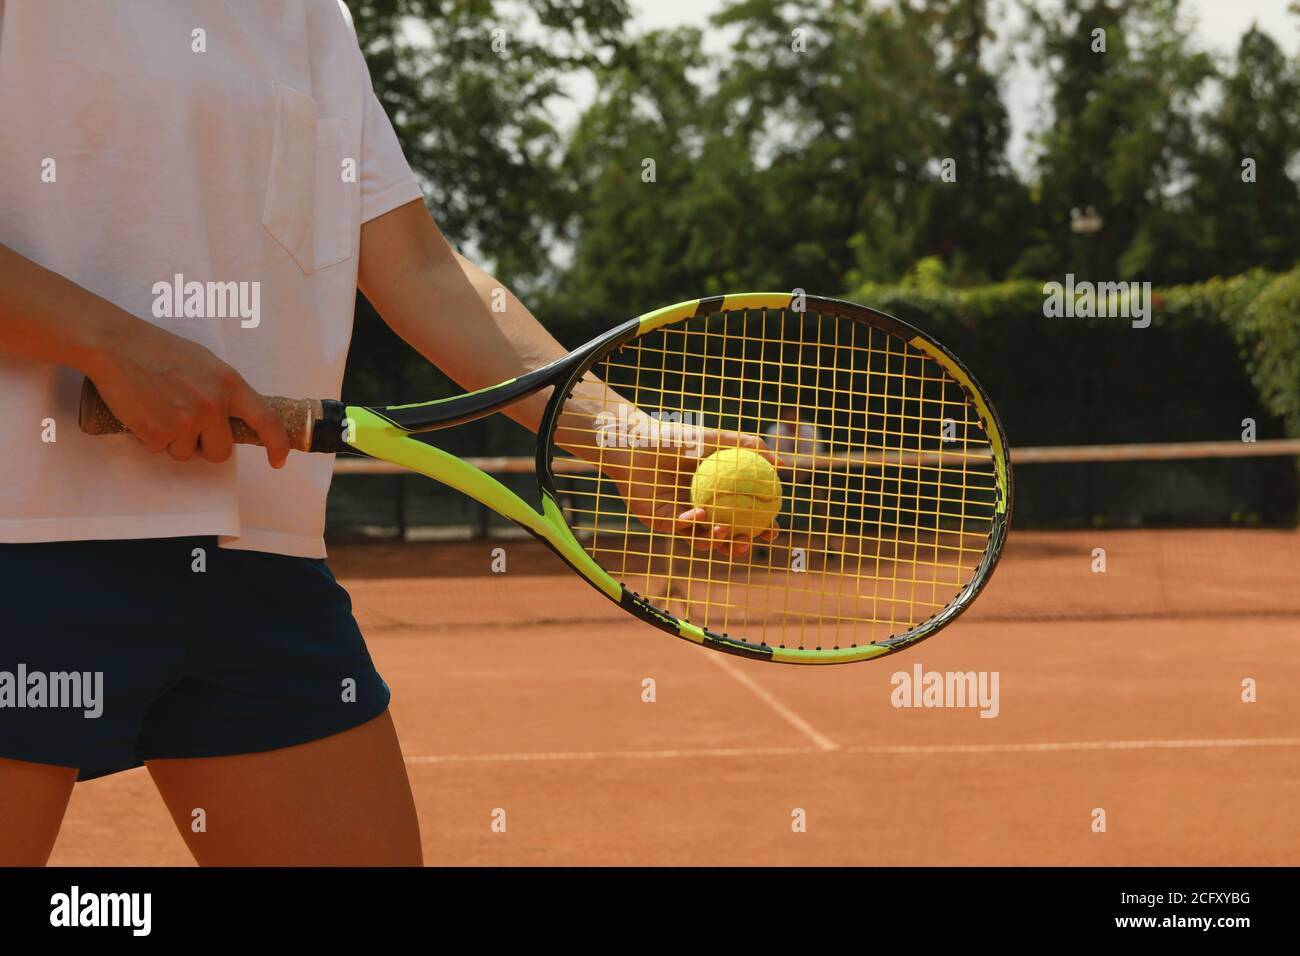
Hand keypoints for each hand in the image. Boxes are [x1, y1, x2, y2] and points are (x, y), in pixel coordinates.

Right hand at [83, 318, 289, 466]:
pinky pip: (160, 450)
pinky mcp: (158, 432)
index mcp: (230, 384)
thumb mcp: (206, 363)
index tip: (278, 460)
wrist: (115, 345)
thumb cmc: (158, 349)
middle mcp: (213, 404)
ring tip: (159, 409)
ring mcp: (186, 420)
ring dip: (174, 441)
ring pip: (187, 453)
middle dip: (205, 446)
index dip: (277, 444)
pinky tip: (144, 412)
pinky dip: (150, 438)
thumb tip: (235, 418)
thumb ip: (224, 391)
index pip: (266, 421)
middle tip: (185, 424)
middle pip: (222, 451)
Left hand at [603, 421, 780, 558]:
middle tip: (747, 541)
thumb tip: (783, 465)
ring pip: (702, 540)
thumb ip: (751, 448)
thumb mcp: (718, 439)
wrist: (639, 441)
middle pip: (726, 538)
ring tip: (722, 529)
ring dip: (715, 540)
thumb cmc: (678, 437)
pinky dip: (690, 523)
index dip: (761, 529)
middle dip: (739, 547)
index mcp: (718, 497)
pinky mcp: (660, 522)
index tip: (772, 531)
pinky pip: (680, 527)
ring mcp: (681, 518)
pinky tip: (698, 513)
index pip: (745, 519)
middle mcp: (702, 510)